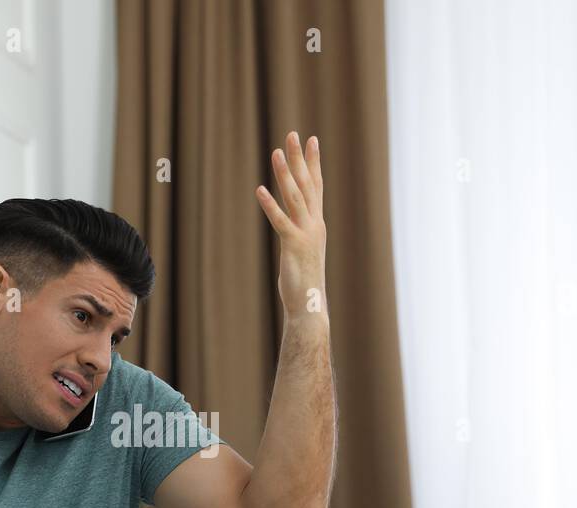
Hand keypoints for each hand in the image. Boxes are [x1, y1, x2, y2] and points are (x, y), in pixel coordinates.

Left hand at [255, 130, 327, 315]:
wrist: (310, 305)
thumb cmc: (305, 282)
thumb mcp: (303, 252)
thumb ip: (299, 234)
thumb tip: (292, 227)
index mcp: (317, 224)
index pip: (317, 186)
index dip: (313, 162)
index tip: (311, 140)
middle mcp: (315, 224)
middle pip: (308, 184)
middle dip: (300, 158)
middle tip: (293, 133)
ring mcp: (306, 234)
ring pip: (295, 197)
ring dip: (285, 174)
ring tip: (276, 151)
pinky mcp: (294, 246)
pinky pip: (280, 221)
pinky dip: (270, 205)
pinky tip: (259, 190)